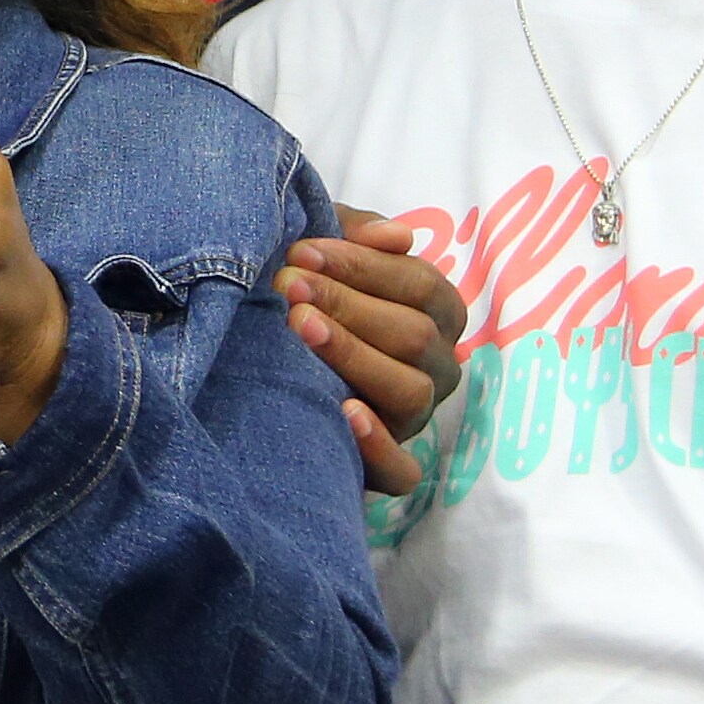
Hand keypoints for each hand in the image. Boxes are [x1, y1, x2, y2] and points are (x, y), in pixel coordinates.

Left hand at [287, 213, 467, 496]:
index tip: (303, 252)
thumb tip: (399, 236)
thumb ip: (358, 234)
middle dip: (347, 305)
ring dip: (355, 357)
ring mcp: (417, 417)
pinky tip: (344, 412)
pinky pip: (402, 470)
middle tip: (287, 284)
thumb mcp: (328, 255)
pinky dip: (378, 446)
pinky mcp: (392, 466)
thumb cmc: (311, 295)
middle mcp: (438, 366)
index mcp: (437, 312)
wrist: (265, 371)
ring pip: (410, 392)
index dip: (364, 265)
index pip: (421, 285)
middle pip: (413, 335)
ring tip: (300, 329)